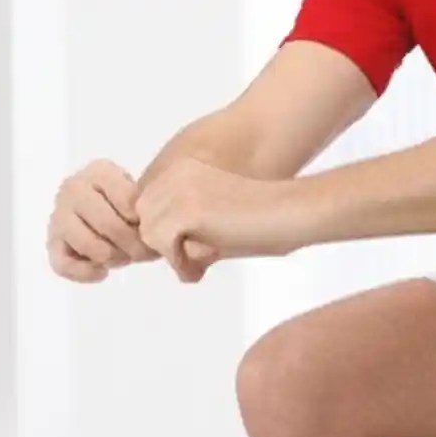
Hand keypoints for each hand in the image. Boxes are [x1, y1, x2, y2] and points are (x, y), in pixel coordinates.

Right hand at [48, 159, 156, 282]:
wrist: (107, 213)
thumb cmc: (130, 206)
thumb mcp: (143, 198)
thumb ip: (148, 209)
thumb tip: (153, 233)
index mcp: (100, 172)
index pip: (127, 200)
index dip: (143, 221)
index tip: (151, 228)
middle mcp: (74, 188)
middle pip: (108, 224)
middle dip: (133, 246)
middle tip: (145, 253)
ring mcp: (59, 214)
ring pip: (88, 244)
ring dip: (112, 258)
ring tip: (124, 258)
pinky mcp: (52, 241)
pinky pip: (64, 264)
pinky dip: (86, 273)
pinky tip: (102, 272)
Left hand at [136, 157, 286, 282]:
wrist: (291, 212)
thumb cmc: (264, 220)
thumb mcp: (214, 217)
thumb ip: (184, 226)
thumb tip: (153, 250)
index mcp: (183, 169)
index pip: (149, 207)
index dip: (164, 234)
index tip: (188, 255)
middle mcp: (177, 174)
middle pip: (144, 219)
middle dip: (163, 245)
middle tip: (192, 263)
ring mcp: (181, 190)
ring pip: (148, 233)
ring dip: (170, 255)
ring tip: (198, 266)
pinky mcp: (189, 210)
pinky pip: (161, 245)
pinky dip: (178, 262)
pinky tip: (202, 267)